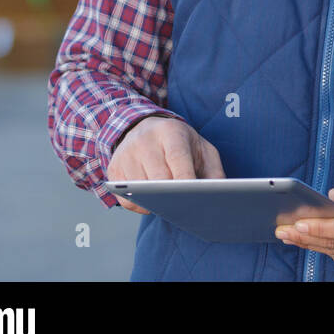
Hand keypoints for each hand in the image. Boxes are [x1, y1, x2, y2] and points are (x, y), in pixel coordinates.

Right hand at [106, 115, 224, 212]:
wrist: (144, 127)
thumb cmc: (179, 143)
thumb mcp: (202, 149)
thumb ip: (214, 171)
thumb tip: (220, 195)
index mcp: (170, 132)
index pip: (177, 157)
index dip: (185, 179)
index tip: (195, 197)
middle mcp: (144, 141)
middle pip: (158, 177)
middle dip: (172, 195)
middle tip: (186, 206)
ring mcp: (126, 155)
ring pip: (140, 189)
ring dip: (156, 201)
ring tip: (171, 203)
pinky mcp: (114, 169)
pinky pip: (125, 199)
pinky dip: (140, 206)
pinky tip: (152, 203)